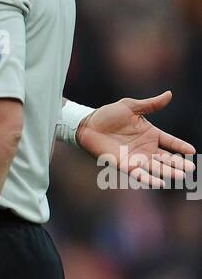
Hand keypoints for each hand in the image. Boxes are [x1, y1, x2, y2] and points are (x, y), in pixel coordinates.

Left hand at [76, 92, 195, 186]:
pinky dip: (149, 179)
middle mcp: (146, 148)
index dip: (181, 147)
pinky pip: (139, 175)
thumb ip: (151, 104)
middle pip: (167, 158)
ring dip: (168, 172)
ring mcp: (136, 158)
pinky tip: (160, 183)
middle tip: (191, 169)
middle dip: (179, 164)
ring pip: (156, 168)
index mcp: (151, 134)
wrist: (88, 125)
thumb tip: (169, 94)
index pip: (171, 142)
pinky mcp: (124, 166)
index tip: (192, 152)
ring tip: (181, 176)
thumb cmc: (108, 114)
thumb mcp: (131, 106)